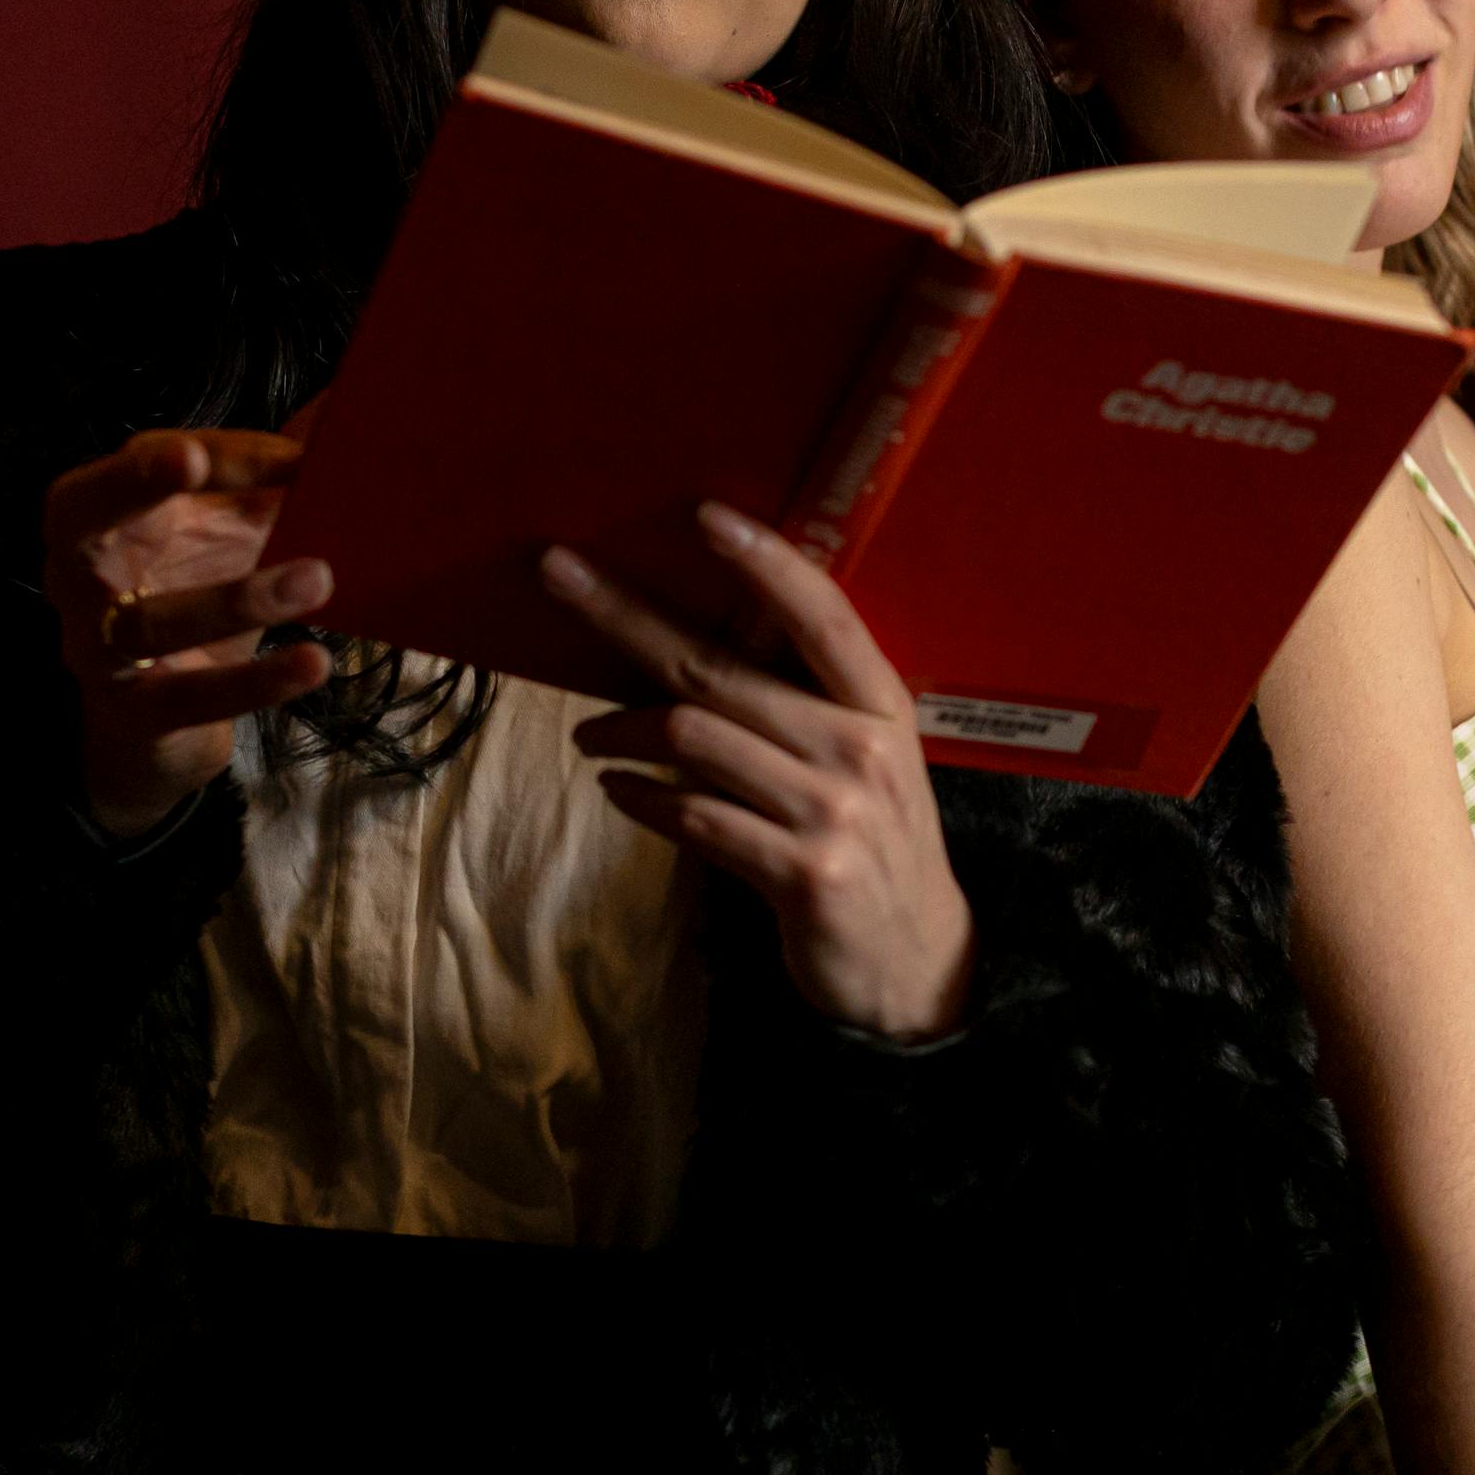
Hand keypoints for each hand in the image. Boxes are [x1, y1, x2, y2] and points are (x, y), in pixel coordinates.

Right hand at [44, 429, 336, 836]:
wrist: (165, 716)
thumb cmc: (195, 591)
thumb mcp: (231, 526)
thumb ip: (276, 472)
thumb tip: (350, 409)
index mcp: (103, 509)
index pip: (142, 456)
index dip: (216, 452)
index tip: (293, 456)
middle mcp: (81, 572)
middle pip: (82, 512)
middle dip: (132, 480)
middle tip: (193, 459)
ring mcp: (98, 645)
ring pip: (151, 620)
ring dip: (237, 598)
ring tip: (318, 578)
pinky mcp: (134, 711)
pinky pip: (188, 698)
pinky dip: (253, 682)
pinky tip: (313, 661)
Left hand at [550, 503, 972, 1039]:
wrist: (917, 959)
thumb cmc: (874, 840)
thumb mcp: (864, 761)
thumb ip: (801, 706)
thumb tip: (689, 649)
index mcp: (881, 705)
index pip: (821, 614)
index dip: (765, 562)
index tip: (702, 515)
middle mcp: (859, 748)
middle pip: (719, 667)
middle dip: (625, 615)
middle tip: (558, 574)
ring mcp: (831, 813)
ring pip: (693, 739)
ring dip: (621, 729)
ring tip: (589, 736)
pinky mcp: (800, 874)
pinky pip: (692, 817)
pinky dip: (639, 799)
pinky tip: (617, 791)